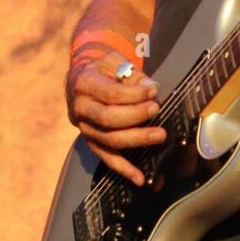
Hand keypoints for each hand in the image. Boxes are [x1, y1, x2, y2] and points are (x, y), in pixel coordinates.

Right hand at [66, 49, 166, 186]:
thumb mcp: (114, 61)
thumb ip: (132, 73)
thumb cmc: (102, 69)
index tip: (153, 91)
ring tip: (159, 135)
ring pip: (109, 139)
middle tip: (156, 109)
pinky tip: (140, 178)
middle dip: (136, 116)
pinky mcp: (91, 142)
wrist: (80, 79)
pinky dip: (123, 169)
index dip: (134, 94)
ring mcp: (84, 128)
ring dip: (136, 139)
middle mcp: (79, 108)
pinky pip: (107, 158)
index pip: (111, 94)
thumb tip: (150, 88)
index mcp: (84, 83)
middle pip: (108, 118)